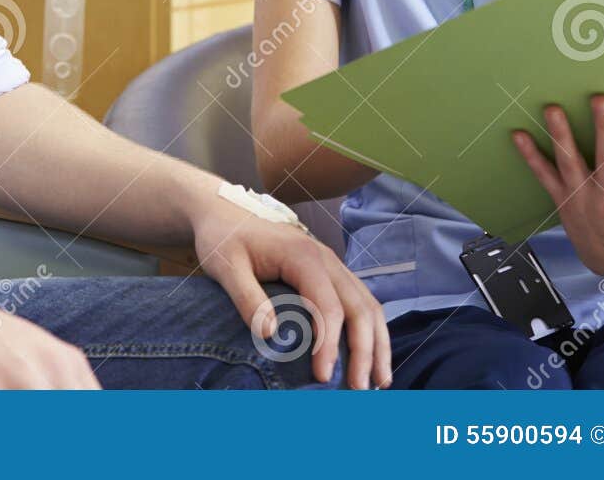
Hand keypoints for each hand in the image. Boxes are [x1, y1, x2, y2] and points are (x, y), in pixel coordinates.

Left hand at [190, 196, 391, 388]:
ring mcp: (332, 264)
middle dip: (366, 352)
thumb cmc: (223, 238)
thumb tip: (271, 335)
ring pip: (368, 305)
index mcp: (304, 256)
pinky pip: (360, 301)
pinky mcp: (329, 272)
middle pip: (360, 308)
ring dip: (378, 344)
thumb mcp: (226, 267)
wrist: (223, 211)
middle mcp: (326, 259)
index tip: (323, 377)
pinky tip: (370, 355)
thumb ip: (247, 298)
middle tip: (361, 392)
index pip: (329, 308)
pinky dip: (370, 330)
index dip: (330, 345)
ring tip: (380, 382)